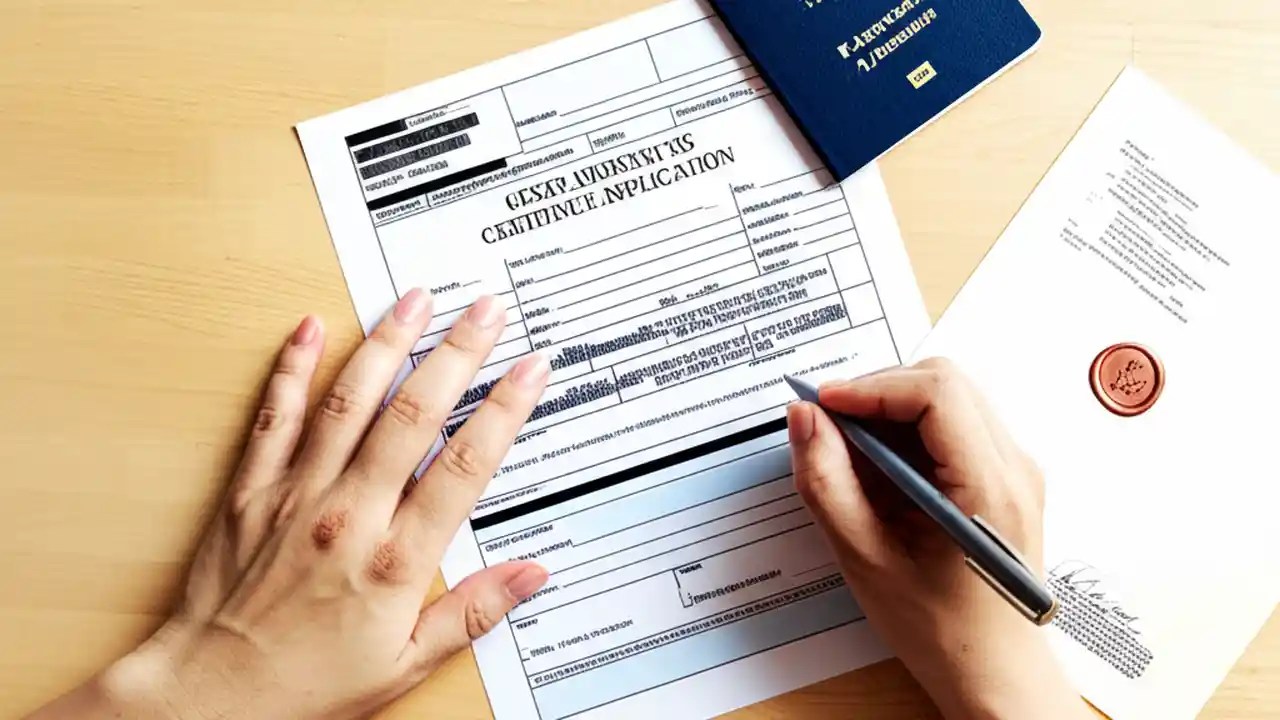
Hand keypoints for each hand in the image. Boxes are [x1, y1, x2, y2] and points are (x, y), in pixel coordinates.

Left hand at [29, 291, 550, 719]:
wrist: (210, 696)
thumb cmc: (306, 687)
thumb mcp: (406, 665)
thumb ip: (473, 613)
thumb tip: (532, 574)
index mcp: (396, 560)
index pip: (466, 466)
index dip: (505, 409)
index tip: (530, 369)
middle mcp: (349, 516)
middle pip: (414, 415)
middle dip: (457, 354)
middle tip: (485, 310)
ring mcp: (297, 496)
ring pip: (350, 402)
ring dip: (387, 343)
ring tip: (415, 299)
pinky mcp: (252, 491)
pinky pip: (274, 418)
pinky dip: (291, 369)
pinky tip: (310, 328)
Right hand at [786, 359, 1087, 719]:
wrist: (995, 671)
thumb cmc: (941, 630)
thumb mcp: (867, 561)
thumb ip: (829, 485)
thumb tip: (805, 420)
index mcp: (989, 488)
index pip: (936, 393)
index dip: (871, 387)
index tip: (822, 403)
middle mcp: (1014, 467)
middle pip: (945, 381)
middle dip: (878, 390)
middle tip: (829, 423)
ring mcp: (1015, 469)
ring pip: (949, 396)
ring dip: (892, 408)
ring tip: (851, 451)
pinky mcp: (1004, 475)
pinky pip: (955, 424)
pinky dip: (909, 429)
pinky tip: (880, 468)